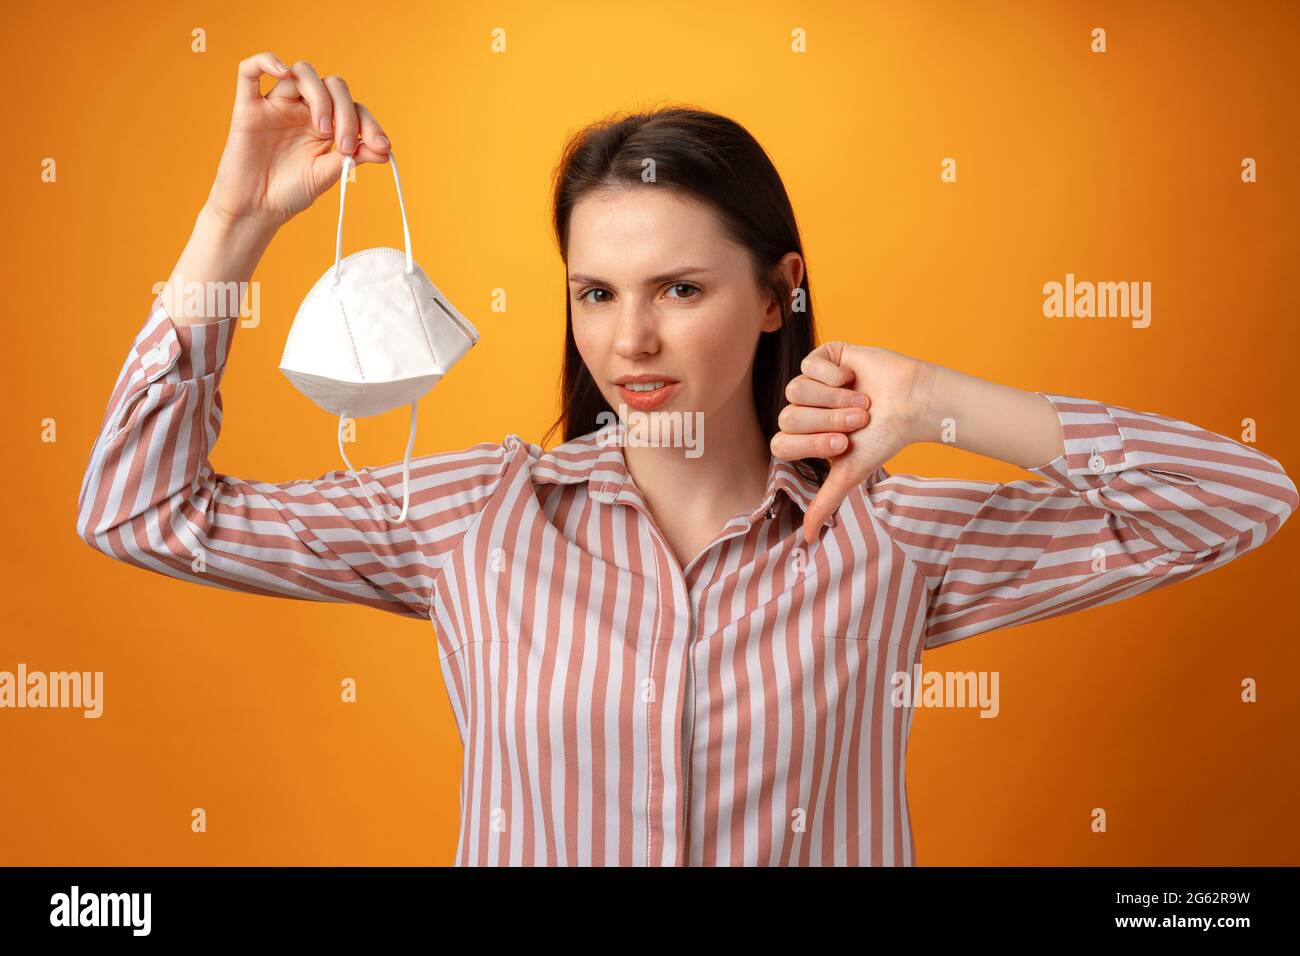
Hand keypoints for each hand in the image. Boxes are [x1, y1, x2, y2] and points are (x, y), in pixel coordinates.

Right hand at [205, 52, 393, 230]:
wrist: (257, 209)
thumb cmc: (291, 192)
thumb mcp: (329, 174)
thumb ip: (354, 157)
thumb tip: (385, 149)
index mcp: (326, 124)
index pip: (353, 107)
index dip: (369, 123)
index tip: (381, 147)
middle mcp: (303, 109)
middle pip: (332, 86)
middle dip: (346, 113)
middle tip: (345, 146)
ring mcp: (277, 106)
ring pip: (302, 73)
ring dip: (320, 96)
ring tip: (323, 129)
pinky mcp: (248, 108)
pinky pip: (249, 71)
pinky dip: (266, 61)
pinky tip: (283, 72)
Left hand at [771, 342, 935, 543]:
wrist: (913, 403)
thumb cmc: (883, 438)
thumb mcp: (851, 473)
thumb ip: (825, 501)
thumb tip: (807, 538)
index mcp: (803, 438)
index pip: (781, 443)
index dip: (811, 443)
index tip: (844, 443)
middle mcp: (803, 410)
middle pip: (789, 416)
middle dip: (827, 421)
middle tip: (859, 420)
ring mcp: (811, 383)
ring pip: (796, 390)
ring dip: (834, 398)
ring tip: (862, 401)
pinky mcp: (823, 357)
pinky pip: (809, 364)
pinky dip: (834, 374)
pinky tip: (854, 377)